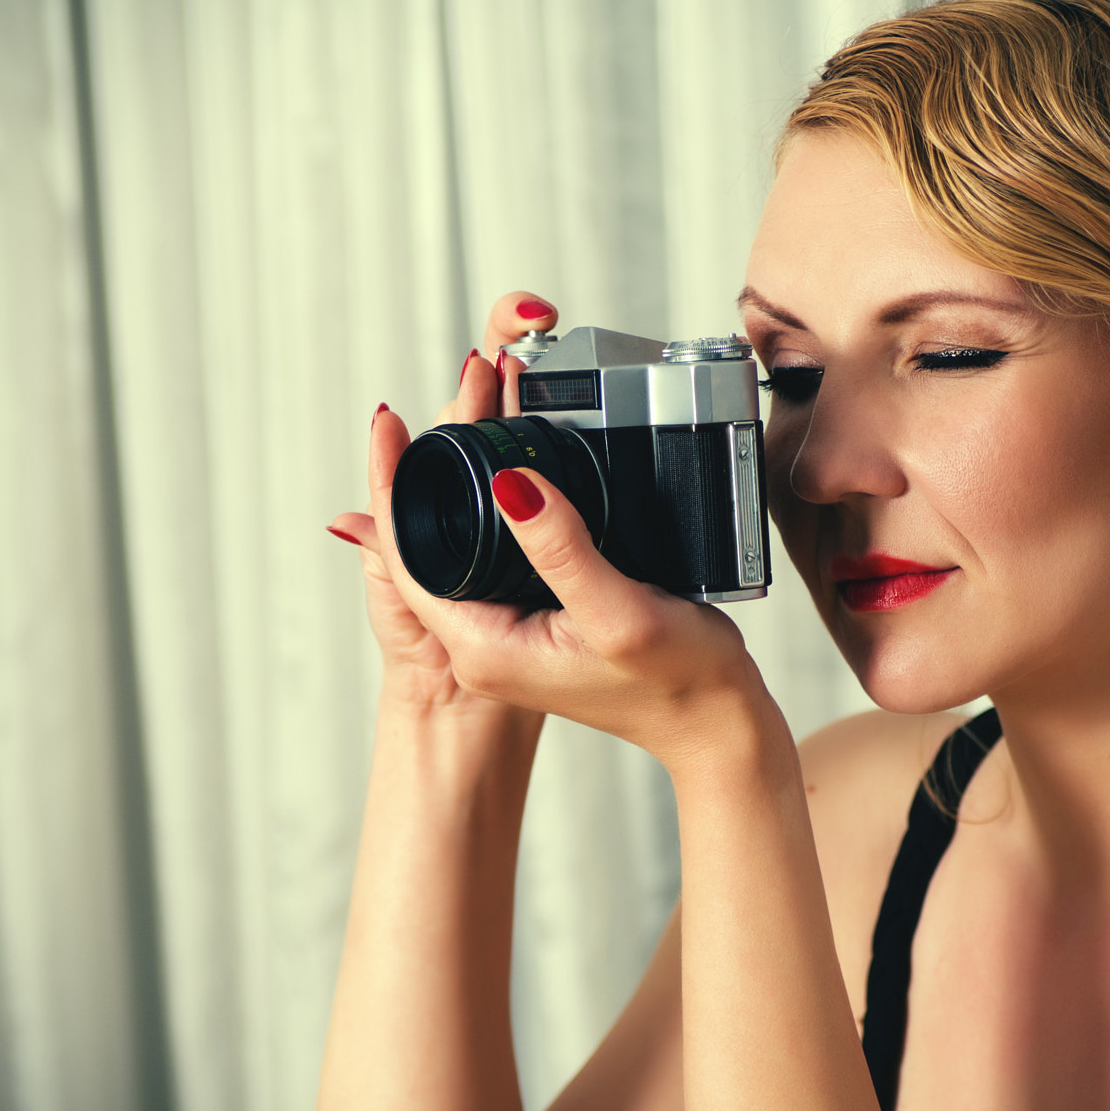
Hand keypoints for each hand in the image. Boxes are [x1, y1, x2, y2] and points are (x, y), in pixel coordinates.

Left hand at [332, 291, 773, 766]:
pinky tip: (521, 458)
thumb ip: (560, 548)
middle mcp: (484, 644)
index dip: (392, 483)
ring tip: (487, 402)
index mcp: (484, 647)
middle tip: (463, 386)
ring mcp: (510, 635)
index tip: (391, 420)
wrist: (718, 723)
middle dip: (433, 463)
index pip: (405, 556)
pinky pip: (502, 554)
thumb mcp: (618, 612)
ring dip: (470, 475)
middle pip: (430, 541)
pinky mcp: (539, 622)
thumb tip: (509, 481)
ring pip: (465, 542)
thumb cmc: (679, 682)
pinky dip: (507, 502)